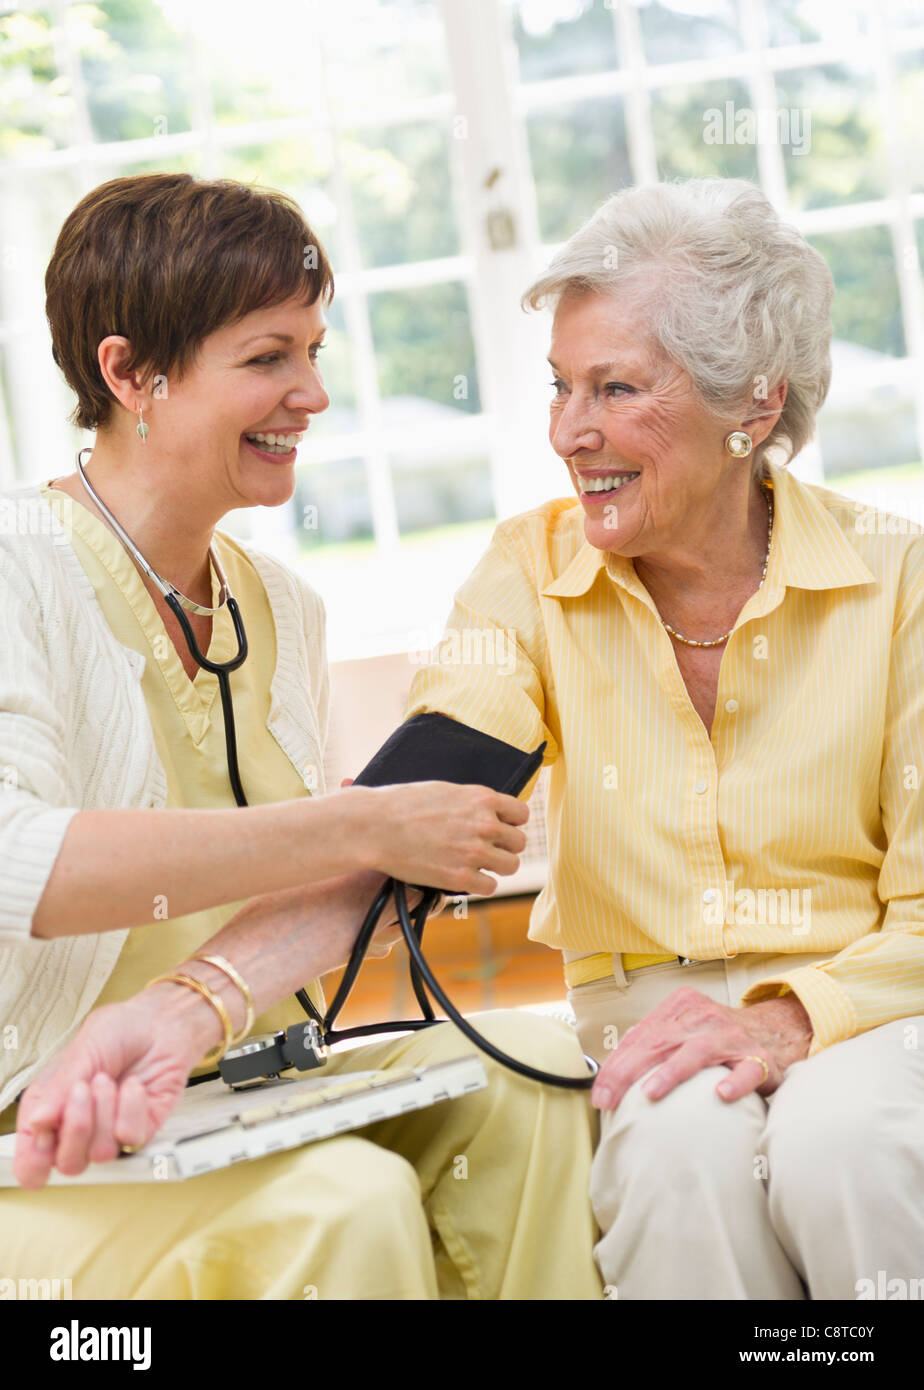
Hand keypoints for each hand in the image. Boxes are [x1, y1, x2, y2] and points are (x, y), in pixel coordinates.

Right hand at [13, 983, 218, 1189]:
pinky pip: (130, 1137)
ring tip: (108, 1079)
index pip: (33, 1158)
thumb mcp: (82, 1050)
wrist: (161, 1021)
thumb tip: (38, 1122)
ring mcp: (110, 1132)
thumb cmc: (120, 1030)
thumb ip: (59, 1088)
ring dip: (104, 1110)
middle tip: (82, 1089)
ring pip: (99, 1153)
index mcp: (52, 1109)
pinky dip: (131, 1107)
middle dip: (76, 1126)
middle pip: (67, 1164)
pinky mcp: (141, 1130)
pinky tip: (132, 1086)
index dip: (33, 1160)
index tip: (44, 1136)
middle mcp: (79, 1128)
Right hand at [342, 777, 528, 895]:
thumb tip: (489, 812)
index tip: (498, 829)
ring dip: (495, 867)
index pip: (521, 814)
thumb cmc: (402, 804)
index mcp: (482, 798)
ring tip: (476, 865)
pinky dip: (478, 885)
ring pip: (511, 866)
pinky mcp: (460, 877)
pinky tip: (463, 877)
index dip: (510, 823)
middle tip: (484, 850)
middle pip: (519, 842)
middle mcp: (484, 824)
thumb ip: (471, 803)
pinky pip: (490, 887)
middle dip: (504, 847)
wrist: (374, 826)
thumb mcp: (445, 791)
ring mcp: (474, 852)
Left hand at [590, 986, 812, 1110]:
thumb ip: (653, 1038)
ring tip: (651, 1093)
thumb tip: (615, 1061)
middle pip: (659, 1043)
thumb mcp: (683, 1027)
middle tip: (609, 1101)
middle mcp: (703, 1017)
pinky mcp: (759, 1058)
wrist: (774, 1030)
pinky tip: (721, 1094)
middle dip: (629, 1073)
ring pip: (697, 1052)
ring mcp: (731, 1036)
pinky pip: (748, 1070)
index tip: (598, 1094)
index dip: (616, 1066)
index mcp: (680, 1007)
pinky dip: (735, 1081)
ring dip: (673, 1072)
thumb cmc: (717, 1036)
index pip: (640, 1037)